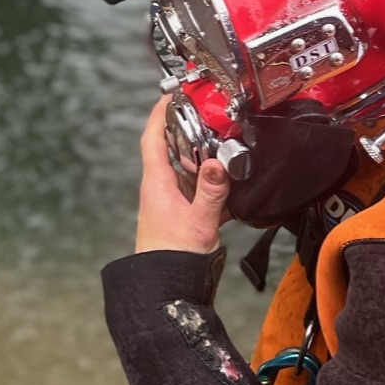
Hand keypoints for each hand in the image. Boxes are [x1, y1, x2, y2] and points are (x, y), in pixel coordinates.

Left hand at [134, 99, 229, 254]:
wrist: (166, 289)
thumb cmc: (172, 260)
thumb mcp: (198, 224)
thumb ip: (211, 193)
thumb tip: (218, 164)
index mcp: (157, 184)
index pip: (153, 137)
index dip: (160, 112)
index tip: (172, 94)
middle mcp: (161, 188)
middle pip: (172, 147)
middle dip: (191, 129)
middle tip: (210, 115)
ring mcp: (172, 201)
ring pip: (188, 168)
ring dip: (205, 157)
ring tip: (227, 146)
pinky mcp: (183, 214)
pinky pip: (199, 189)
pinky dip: (213, 183)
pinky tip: (231, 186)